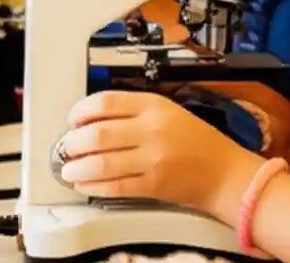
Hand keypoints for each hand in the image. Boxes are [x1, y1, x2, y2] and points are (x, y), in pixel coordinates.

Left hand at [59, 90, 262, 217]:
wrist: (224, 172)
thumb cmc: (197, 142)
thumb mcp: (167, 111)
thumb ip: (133, 111)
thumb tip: (91, 119)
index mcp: (154, 106)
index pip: (105, 102)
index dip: (81, 111)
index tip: (73, 119)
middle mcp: (152, 130)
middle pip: (98, 134)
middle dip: (73, 143)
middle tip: (65, 147)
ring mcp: (153, 159)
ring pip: (101, 164)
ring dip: (77, 168)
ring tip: (69, 169)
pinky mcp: (153, 185)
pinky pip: (114, 187)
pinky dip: (94, 187)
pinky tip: (85, 184)